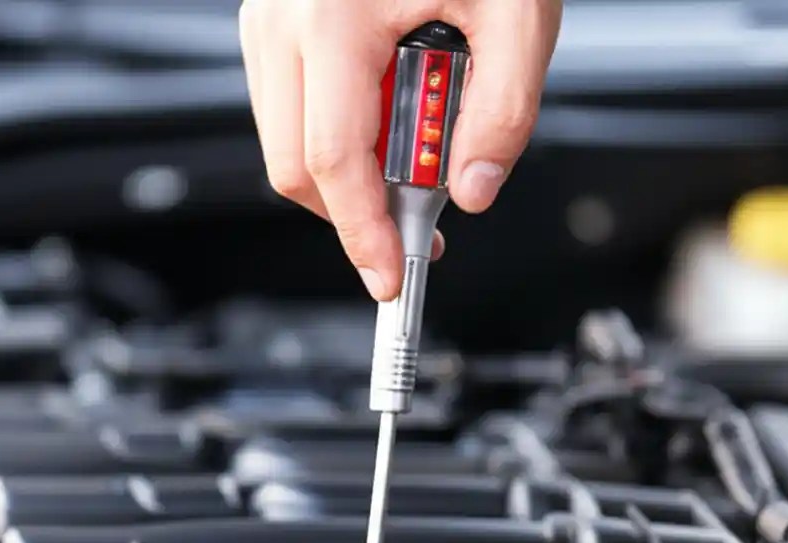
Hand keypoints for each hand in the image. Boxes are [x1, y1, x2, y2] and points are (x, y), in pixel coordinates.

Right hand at [239, 0, 561, 300]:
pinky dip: (336, 132)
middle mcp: (283, 20)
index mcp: (333, 19)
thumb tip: (472, 188)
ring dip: (349, 171)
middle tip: (421, 215)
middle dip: (356, 210)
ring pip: (286, 141)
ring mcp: (269, 19)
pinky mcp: (273, 20)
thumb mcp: (518, 14)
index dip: (363, 233)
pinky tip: (387, 111)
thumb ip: (503, 112)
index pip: (334, 162)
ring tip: (415, 147)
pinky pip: (290, 105)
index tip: (389, 273)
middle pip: (296, 166)